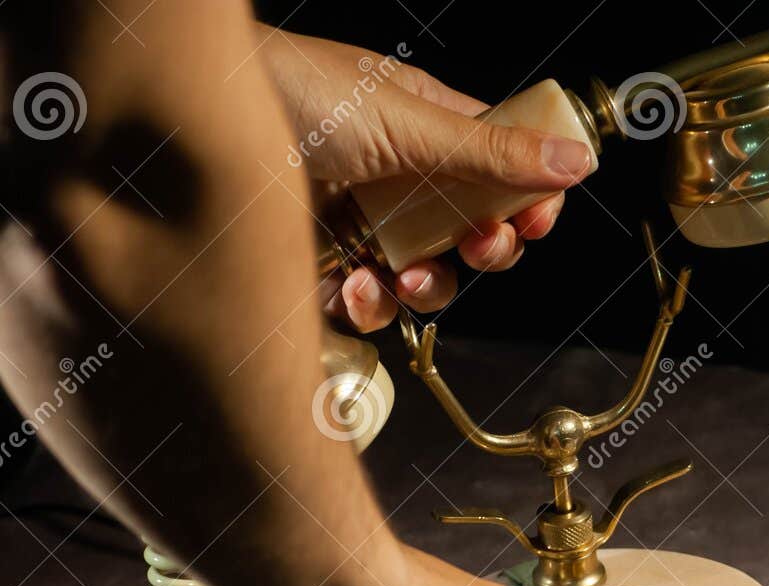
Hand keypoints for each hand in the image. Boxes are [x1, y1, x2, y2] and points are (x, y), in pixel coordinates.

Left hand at [259, 26, 593, 331]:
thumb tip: (577, 162)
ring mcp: (359, 222)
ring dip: (428, 287)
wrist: (185, 124)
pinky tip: (357, 289)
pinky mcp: (321, 264)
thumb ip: (493, 155)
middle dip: (484, 249)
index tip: (535, 221)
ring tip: (405, 279)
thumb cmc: (290, 90)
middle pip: (471, 231)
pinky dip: (371, 308)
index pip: (500, 170)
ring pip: (424, 277)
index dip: (526, 200)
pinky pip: (367, 305)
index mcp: (425, 129)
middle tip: (477, 246)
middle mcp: (397, 177)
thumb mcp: (406, 122)